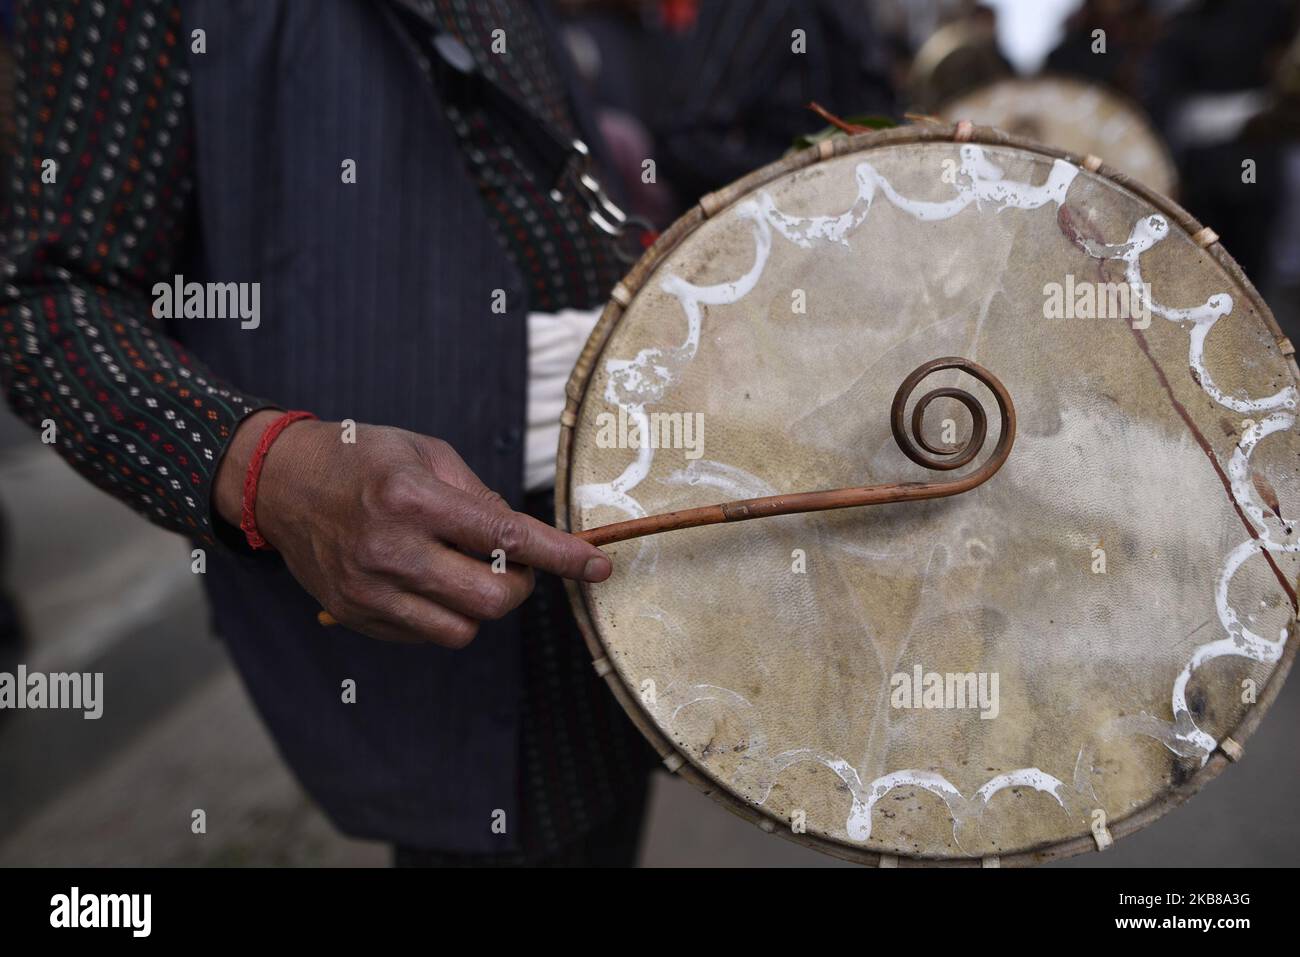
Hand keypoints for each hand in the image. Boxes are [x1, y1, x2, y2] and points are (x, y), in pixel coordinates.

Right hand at [213, 412, 611, 645]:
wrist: (279, 483)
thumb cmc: (359, 457)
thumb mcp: (424, 452)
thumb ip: (478, 497)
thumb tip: (524, 539)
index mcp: (412, 500)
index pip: (506, 539)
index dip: (560, 557)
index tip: (597, 567)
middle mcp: (390, 550)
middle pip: (490, 600)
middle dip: (518, 586)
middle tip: (513, 564)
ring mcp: (369, 590)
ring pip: (461, 629)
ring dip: (480, 604)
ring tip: (465, 570)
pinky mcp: (354, 615)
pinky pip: (425, 635)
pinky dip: (443, 614)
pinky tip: (430, 581)